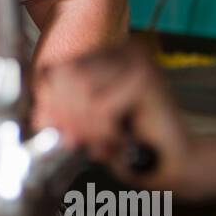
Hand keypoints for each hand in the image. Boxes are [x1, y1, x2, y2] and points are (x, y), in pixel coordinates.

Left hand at [33, 42, 196, 194]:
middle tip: (76, 142)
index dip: (47, 102)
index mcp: (105, 58)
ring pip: (81, 90)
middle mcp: (120, 51)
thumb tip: (38, 115)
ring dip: (85, 127)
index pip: (55, 70)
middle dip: (64, 117)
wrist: (177, 164)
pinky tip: (119, 142)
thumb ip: (62, 117)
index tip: (48, 128)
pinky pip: (101, 106)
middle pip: (64, 76)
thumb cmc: (132, 147)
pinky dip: (103, 131)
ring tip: (102, 145)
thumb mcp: (87, 129)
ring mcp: (134, 61)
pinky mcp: (145, 79)